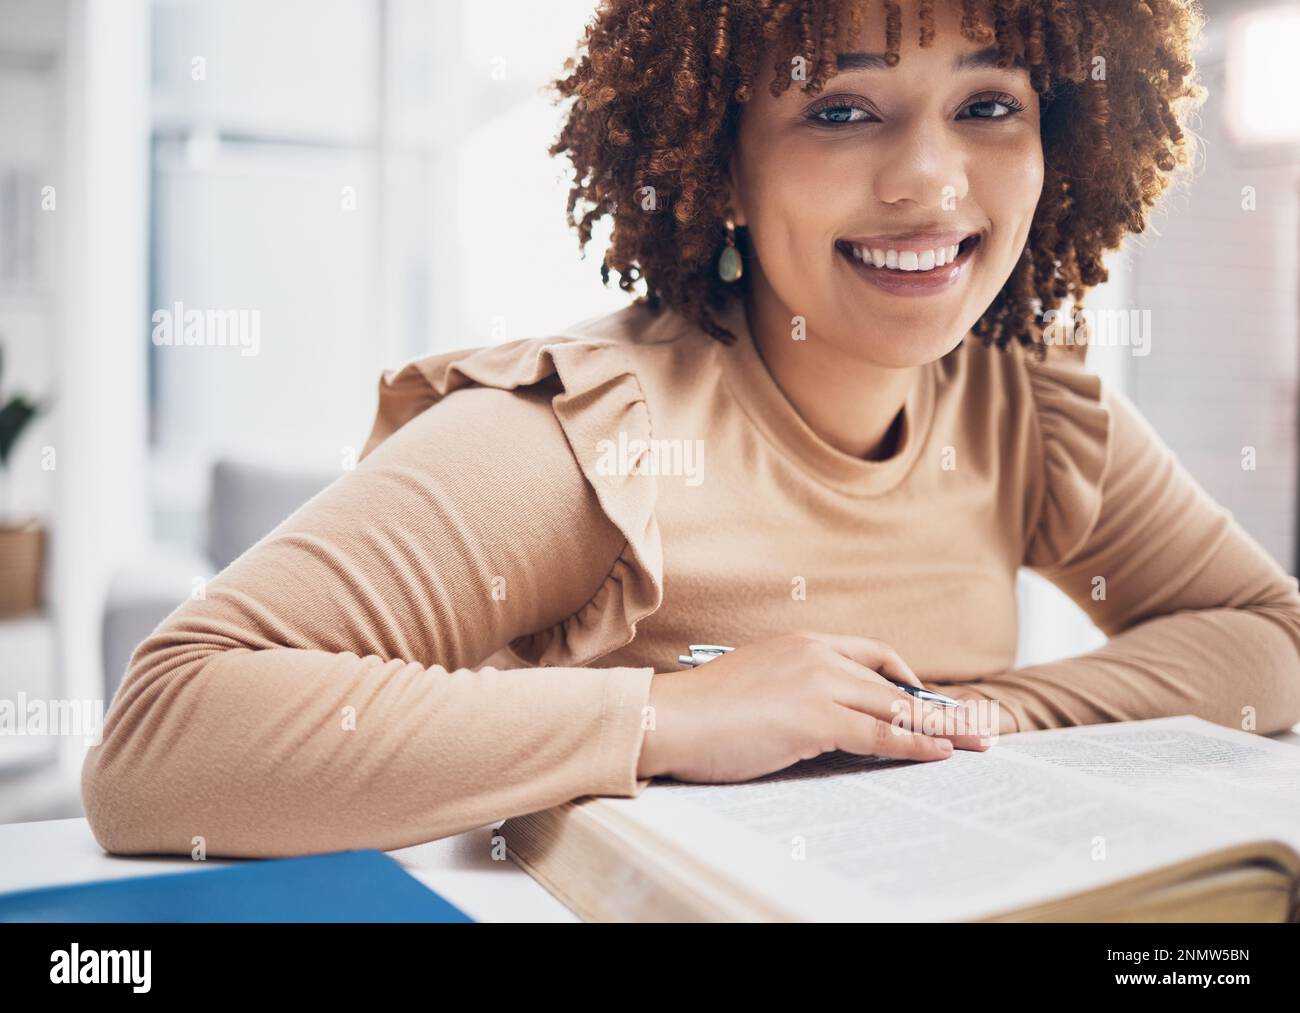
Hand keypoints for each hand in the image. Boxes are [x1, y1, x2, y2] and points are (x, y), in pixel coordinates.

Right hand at [636, 632, 993, 782]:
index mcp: (803, 642)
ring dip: (943, 727)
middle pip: (895, 683)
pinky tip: (938, 753)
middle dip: (941, 707)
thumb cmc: (703, 710)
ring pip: (896, 708)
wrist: (669, 717)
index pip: (872, 654)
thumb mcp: (758, 684)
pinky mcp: (815, 717)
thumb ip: (796, 689)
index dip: (908, 679)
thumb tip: (822, 719)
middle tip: (980, 724)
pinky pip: (880, 734)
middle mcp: (817, 655)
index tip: (931, 699)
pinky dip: (915, 745)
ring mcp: (818, 684)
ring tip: (978, 741)